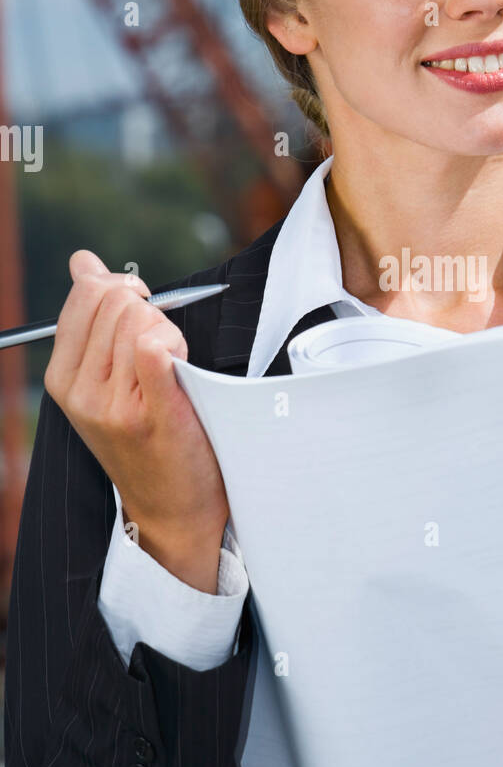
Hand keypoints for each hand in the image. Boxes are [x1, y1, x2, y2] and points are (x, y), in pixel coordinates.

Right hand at [44, 250, 228, 591]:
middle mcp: (81, 391)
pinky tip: (176, 365)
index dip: (126, 290)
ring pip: (144, 321)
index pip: (89, 295)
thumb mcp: (104, 379)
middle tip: (163, 348)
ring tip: (172, 371)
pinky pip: (156, 353)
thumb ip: (92, 317)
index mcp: (63, 377)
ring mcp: (114, 405)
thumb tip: (83, 260)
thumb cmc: (144, 436)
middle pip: (119, 302)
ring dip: (170, 333)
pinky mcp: (154, 415)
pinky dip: (169, 347)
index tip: (146, 310)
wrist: (171, 506)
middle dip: (150, 311)